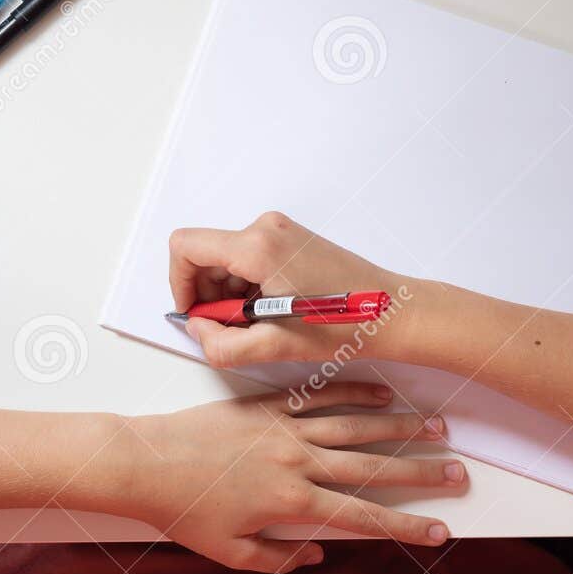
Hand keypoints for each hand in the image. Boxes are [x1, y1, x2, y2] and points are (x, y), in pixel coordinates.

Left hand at [120, 383, 465, 573]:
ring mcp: (284, 428)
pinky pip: (319, 396)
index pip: (362, 517)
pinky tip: (382, 393)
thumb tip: (319, 553)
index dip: (405, 525)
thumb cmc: (183, 511)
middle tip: (458, 471)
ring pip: (355, 425)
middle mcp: (296, 461)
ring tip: (436, 426)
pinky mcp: (267, 404)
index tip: (439, 530)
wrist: (146, 461)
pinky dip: (353, 392)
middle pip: (372, 466)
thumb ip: (279, 557)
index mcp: (291, 502)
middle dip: (420, 472)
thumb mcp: (230, 551)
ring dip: (399, 427)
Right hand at [168, 212, 428, 371]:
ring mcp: (279, 229)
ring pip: (227, 258)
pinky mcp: (290, 237)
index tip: (197, 314)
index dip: (180, 283)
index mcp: (257, 246)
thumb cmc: (344, 325)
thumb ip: (223, 344)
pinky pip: (249, 257)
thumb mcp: (275, 346)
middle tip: (234, 328)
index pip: (186, 247)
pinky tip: (272, 311)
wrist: (393, 312)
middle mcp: (265, 228)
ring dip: (230, 293)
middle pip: (206, 254)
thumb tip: (198, 330)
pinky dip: (249, 285)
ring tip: (260, 324)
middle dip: (209, 295)